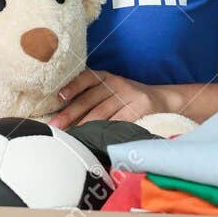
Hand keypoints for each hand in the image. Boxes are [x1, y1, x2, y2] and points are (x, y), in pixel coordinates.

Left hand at [49, 70, 168, 127]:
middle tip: (55, 126)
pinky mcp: (140, 107)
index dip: (72, 87)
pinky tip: (96, 139)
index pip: (86, 78)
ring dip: (85, 126)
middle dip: (70, 114)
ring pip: (102, 113)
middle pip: (89, 99)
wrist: (162, 100)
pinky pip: (119, 122)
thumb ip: (90, 98)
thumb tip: (61, 116)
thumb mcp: (110, 91)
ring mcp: (129, 94)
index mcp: (105, 77)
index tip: (60, 97)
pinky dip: (106, 131)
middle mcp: (116, 83)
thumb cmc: (127, 99)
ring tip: (71, 136)